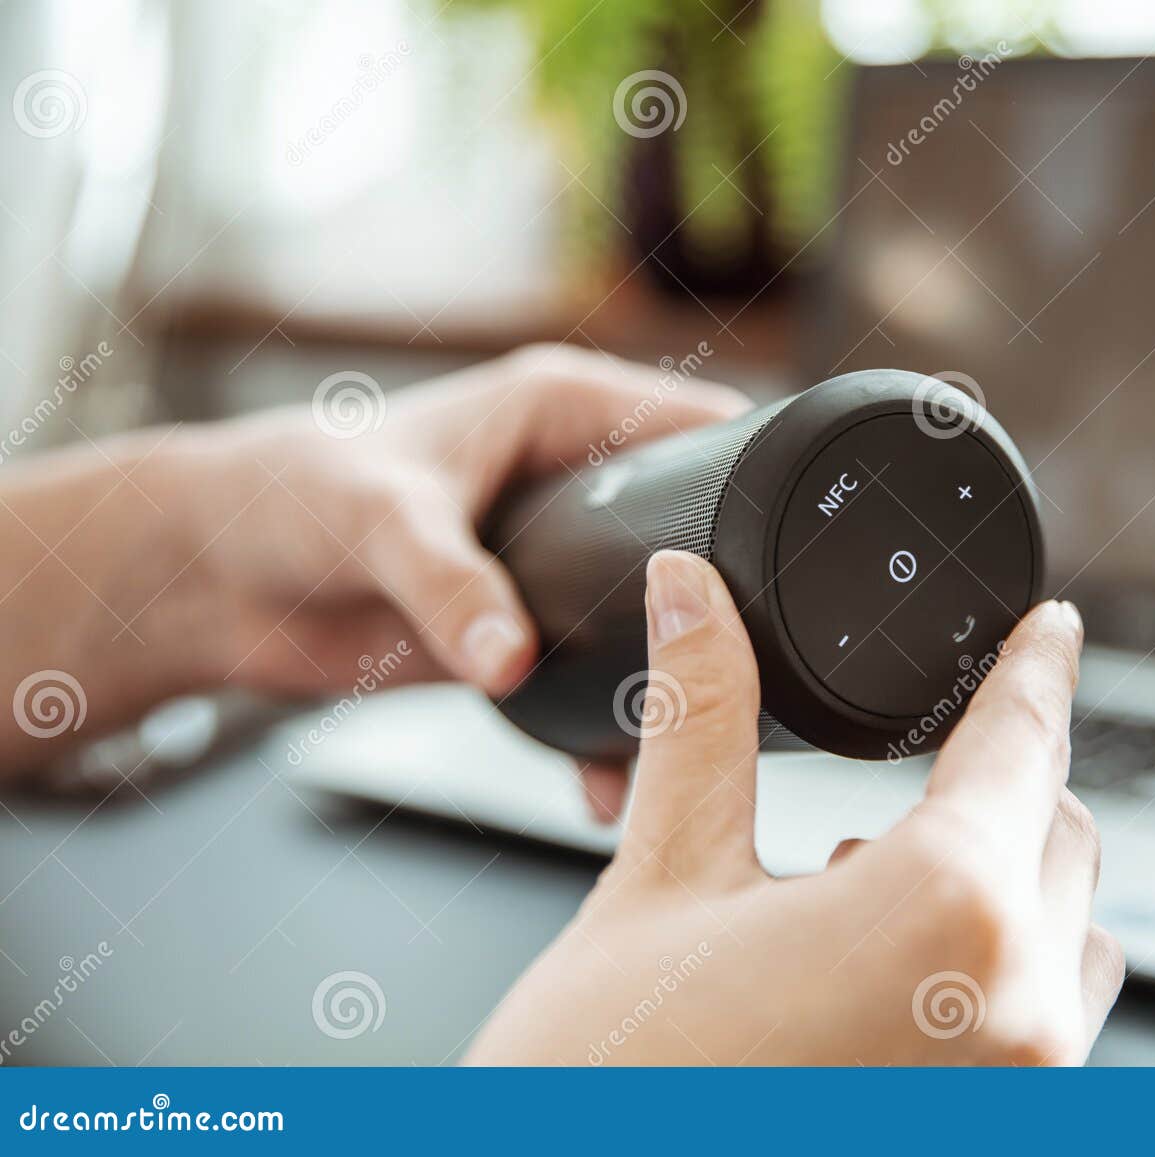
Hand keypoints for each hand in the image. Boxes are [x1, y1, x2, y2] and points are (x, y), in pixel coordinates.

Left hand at [0, 346, 746, 772]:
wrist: (215, 578)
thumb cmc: (286, 494)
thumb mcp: (381, 523)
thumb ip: (451, 588)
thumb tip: (512, 659)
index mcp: (563, 410)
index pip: (693, 424)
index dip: (745, 474)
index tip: (789, 537)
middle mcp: (575, 481)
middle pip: (687, 538)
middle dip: (717, 602)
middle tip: (746, 662)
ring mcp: (554, 562)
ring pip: (644, 620)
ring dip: (661, 678)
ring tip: (691, 734)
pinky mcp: (523, 629)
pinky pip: (588, 680)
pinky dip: (598, 730)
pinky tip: (605, 775)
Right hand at [467, 551, 1121, 1065]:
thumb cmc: (606, 1092)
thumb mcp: (661, 882)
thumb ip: (702, 719)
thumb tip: (692, 596)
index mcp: (947, 912)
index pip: (1026, 742)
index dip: (1036, 667)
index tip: (1052, 630)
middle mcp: (1019, 1012)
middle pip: (1062, 833)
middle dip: (999, 783)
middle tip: (912, 768)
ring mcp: (1023, 1096)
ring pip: (1068, 933)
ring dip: (1003, 883)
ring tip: (872, 882)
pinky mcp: (1000, 1135)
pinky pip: (1044, 1023)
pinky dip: (992, 971)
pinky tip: (878, 979)